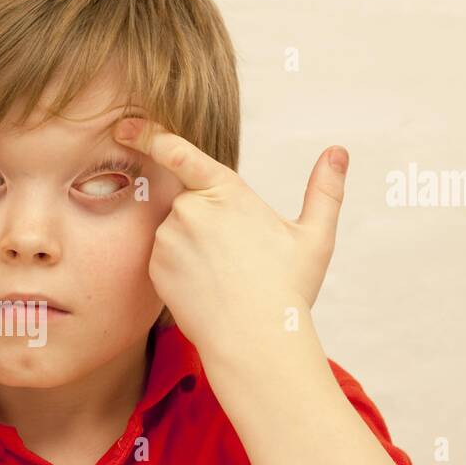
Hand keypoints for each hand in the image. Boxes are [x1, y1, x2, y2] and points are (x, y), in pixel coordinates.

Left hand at [113, 117, 346, 361]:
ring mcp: (168, 238)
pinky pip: (162, 257)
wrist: (255, 340)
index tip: (127, 125)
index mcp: (226, 191)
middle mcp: (190, 209)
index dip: (149, 134)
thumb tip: (338, 152)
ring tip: (223, 276)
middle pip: (188, 202)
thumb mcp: (314, 237)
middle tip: (235, 257)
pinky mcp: (155, 266)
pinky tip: (204, 287)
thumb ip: (324, 190)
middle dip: (206, 222)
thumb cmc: (288, 289)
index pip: (179, 152)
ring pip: (175, 230)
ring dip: (192, 245)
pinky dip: (178, 267)